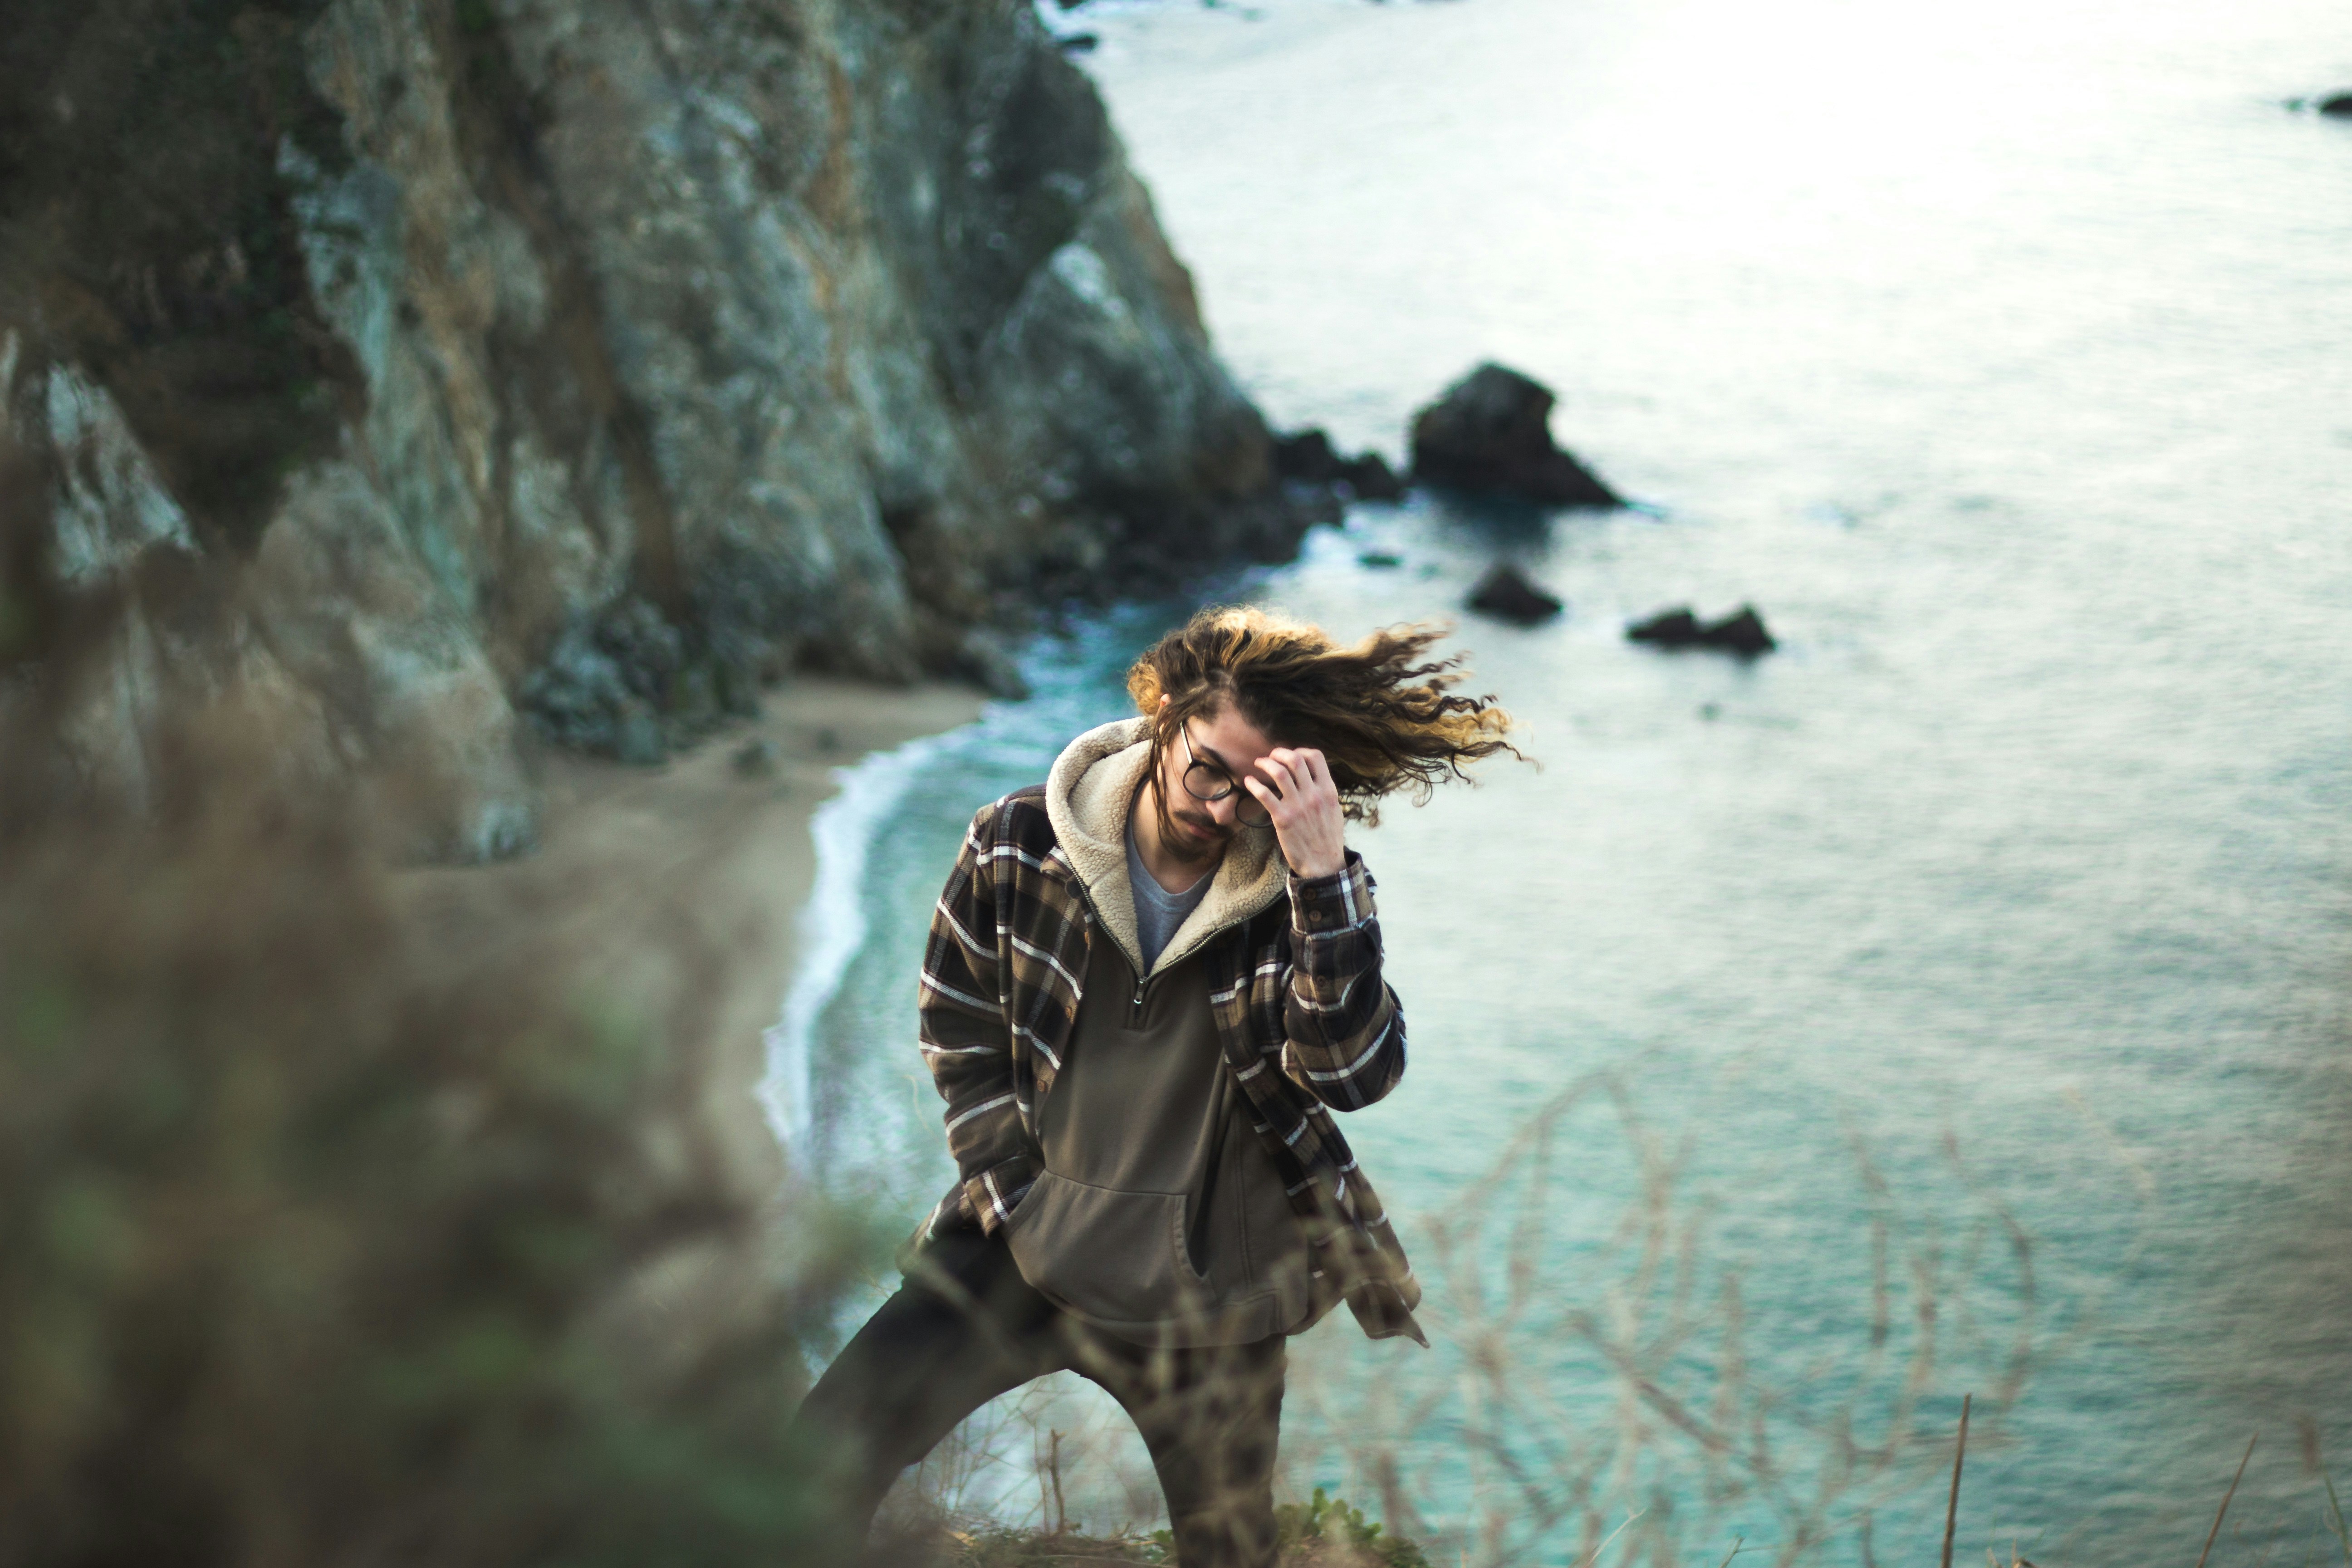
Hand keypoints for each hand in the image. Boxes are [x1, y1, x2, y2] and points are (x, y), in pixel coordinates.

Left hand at [1244, 747, 1345, 878]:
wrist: (1323, 864)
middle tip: (1271, 756)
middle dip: (1280, 753)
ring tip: (1259, 764)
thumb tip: (1312, 776)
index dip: (1300, 751)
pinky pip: (1265, 794)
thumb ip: (1323, 791)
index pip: (1316, 757)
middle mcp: (1314, 795)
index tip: (1291, 755)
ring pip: (1279, 772)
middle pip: (1295, 759)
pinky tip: (1248, 781)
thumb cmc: (1327, 838)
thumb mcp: (1333, 809)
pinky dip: (1254, 784)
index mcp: (1328, 790)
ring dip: (1266, 763)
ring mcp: (1298, 806)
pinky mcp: (1283, 818)